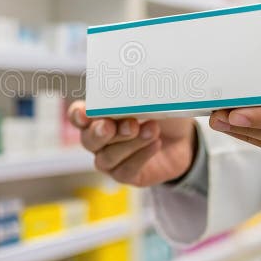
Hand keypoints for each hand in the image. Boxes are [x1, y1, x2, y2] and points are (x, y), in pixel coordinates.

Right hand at [68, 100, 197, 186]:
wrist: (182, 137)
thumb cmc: (161, 112)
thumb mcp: (152, 97)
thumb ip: (138, 93)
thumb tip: (137, 85)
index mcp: (98, 115)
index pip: (78, 116)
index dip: (78, 115)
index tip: (85, 113)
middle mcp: (99, 139)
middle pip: (89, 139)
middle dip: (101, 132)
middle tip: (119, 124)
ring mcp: (111, 160)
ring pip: (108, 157)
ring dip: (130, 143)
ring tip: (151, 129)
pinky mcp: (126, 175)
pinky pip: (126, 169)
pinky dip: (141, 155)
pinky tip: (156, 143)